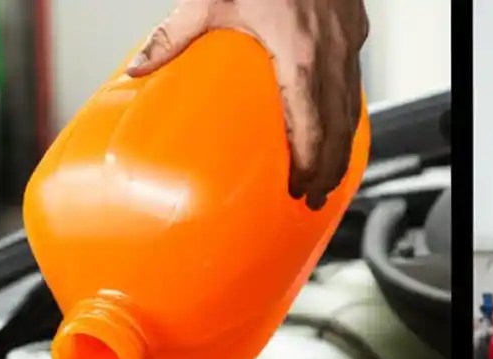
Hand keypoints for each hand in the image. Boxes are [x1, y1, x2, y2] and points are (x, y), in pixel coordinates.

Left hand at [127, 0, 369, 210]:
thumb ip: (174, 36)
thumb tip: (138, 68)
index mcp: (300, 56)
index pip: (312, 127)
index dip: (309, 165)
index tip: (298, 188)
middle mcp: (332, 54)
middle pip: (339, 128)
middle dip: (328, 167)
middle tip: (311, 195)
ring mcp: (349, 41)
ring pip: (352, 107)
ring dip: (341, 143)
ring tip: (326, 172)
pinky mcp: (354, 28)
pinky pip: (354, 81)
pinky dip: (347, 108)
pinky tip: (334, 121)